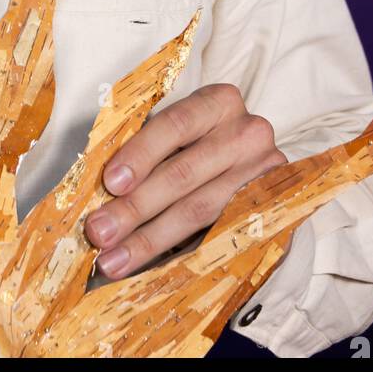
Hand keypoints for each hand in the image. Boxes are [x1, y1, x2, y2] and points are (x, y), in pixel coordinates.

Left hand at [84, 83, 290, 278]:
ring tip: (113, 259)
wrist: (253, 168)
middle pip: (185, 172)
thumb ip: (146, 152)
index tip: (110, 183)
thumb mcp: (177, 136)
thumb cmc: (199, 146)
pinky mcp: (274, 212)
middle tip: (99, 232)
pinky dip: (182, 255)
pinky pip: (222, 238)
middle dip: (136, 206)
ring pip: (200, 210)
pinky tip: (151, 269)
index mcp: (218, 102)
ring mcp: (265, 174)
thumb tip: (98, 188)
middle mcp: (248, 133)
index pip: (175, 124)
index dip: (141, 153)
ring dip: (150, 238)